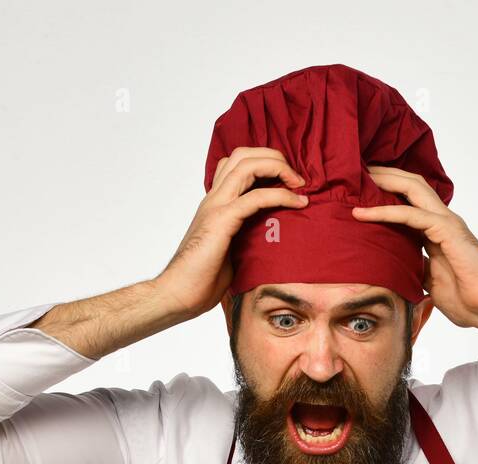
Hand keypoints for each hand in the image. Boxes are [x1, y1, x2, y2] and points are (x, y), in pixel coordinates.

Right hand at [155, 147, 307, 319]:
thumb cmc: (201, 280)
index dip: (264, 162)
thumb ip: (244, 236)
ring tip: (298, 183)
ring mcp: (216, 207)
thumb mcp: (230, 250)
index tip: (288, 180)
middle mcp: (214, 199)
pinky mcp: (222, 221)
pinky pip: (256, 197)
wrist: (179, 294)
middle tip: (296, 177)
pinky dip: (281, 194)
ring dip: (278, 167)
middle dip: (274, 156)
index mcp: (214, 203)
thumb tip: (268, 240)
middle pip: (242, 155)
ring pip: (247, 165)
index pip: (236, 165)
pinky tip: (298, 202)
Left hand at [351, 166, 477, 329]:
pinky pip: (411, 214)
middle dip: (384, 175)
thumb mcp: (431, 283)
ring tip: (358, 178)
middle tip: (357, 171)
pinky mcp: (447, 231)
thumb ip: (417, 270)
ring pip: (412, 189)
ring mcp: (446, 223)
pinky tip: (362, 213)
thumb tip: (398, 271)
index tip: (361, 191)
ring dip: (383, 181)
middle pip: (411, 185)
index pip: (410, 202)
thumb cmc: (469, 300)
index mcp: (437, 233)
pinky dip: (385, 211)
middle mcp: (442, 221)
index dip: (387, 193)